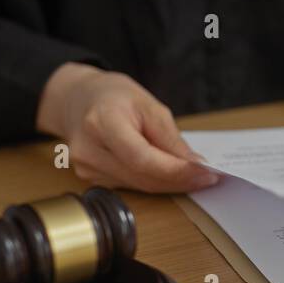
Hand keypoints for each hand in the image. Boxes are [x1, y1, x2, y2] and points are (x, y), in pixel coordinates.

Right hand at [36, 63, 217, 192]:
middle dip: (178, 180)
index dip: (175, 170)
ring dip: (168, 184)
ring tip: (194, 176)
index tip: (204, 172)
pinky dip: (152, 181)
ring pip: (138, 185)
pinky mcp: (89, 178)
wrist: (76, 99)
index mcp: (101, 121)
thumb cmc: (113, 96)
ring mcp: (85, 166)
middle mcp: (88, 149)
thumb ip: (170, 138)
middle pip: (142, 176)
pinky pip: (129, 185)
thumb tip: (194, 165)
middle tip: (207, 178)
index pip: (142, 158)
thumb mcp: (148, 104)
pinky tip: (168, 175)